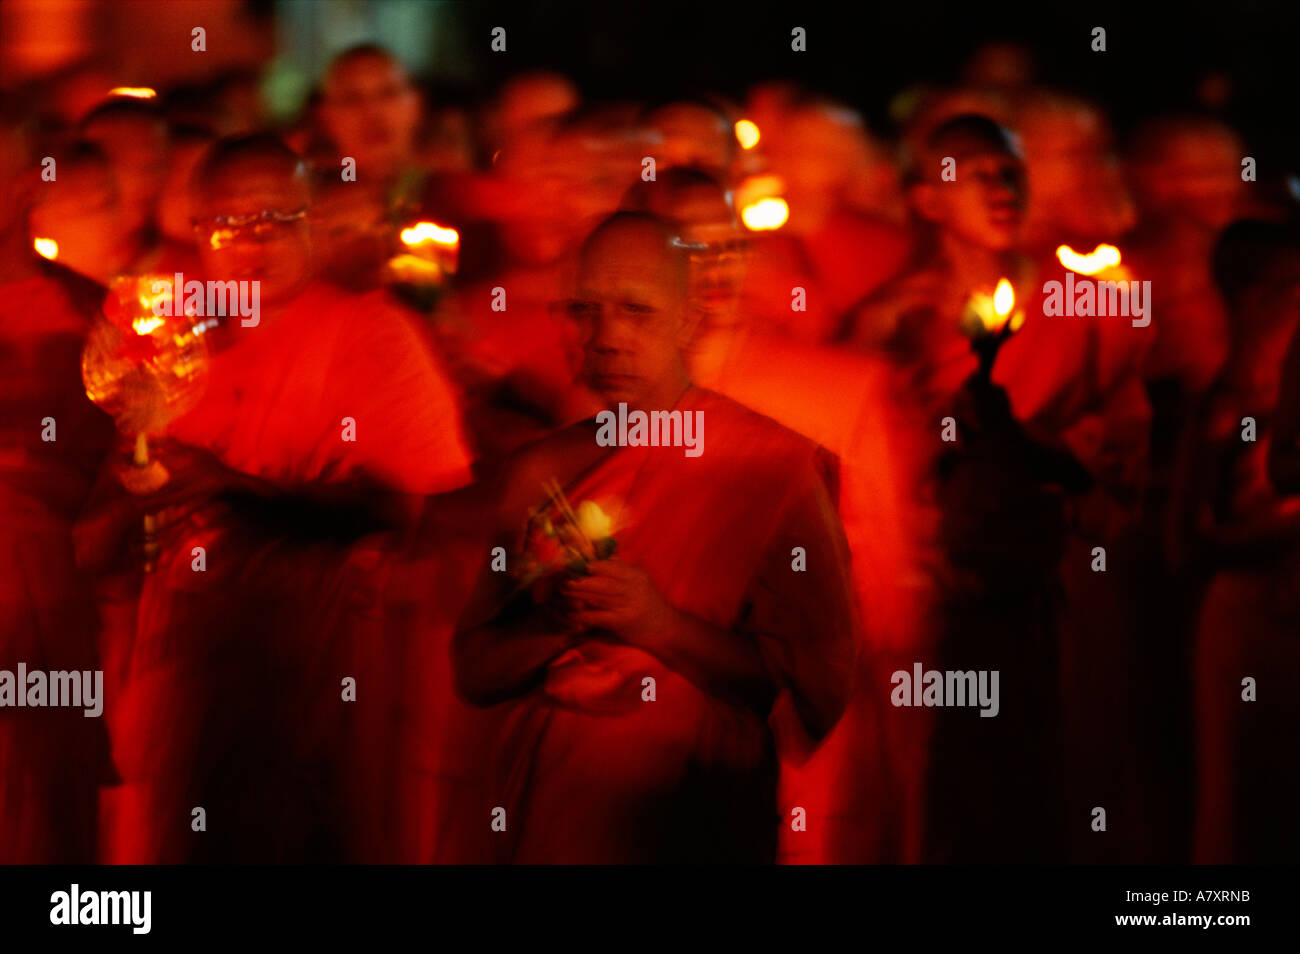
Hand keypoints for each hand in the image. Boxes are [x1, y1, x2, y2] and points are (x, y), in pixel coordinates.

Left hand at [559, 558, 674, 644]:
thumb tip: (598, 557)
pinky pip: (596, 616)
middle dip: (579, 579)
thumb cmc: (650, 603)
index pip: (609, 565)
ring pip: (596, 596)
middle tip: (563, 579)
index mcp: (635, 574)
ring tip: (563, 593)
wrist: (666, 628)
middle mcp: (631, 587)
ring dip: (576, 595)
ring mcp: (626, 604)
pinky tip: (571, 615)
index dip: (589, 565)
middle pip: (599, 580)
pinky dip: (582, 615)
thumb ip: (621, 569)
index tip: (573, 564)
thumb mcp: (640, 581)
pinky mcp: (621, 621)